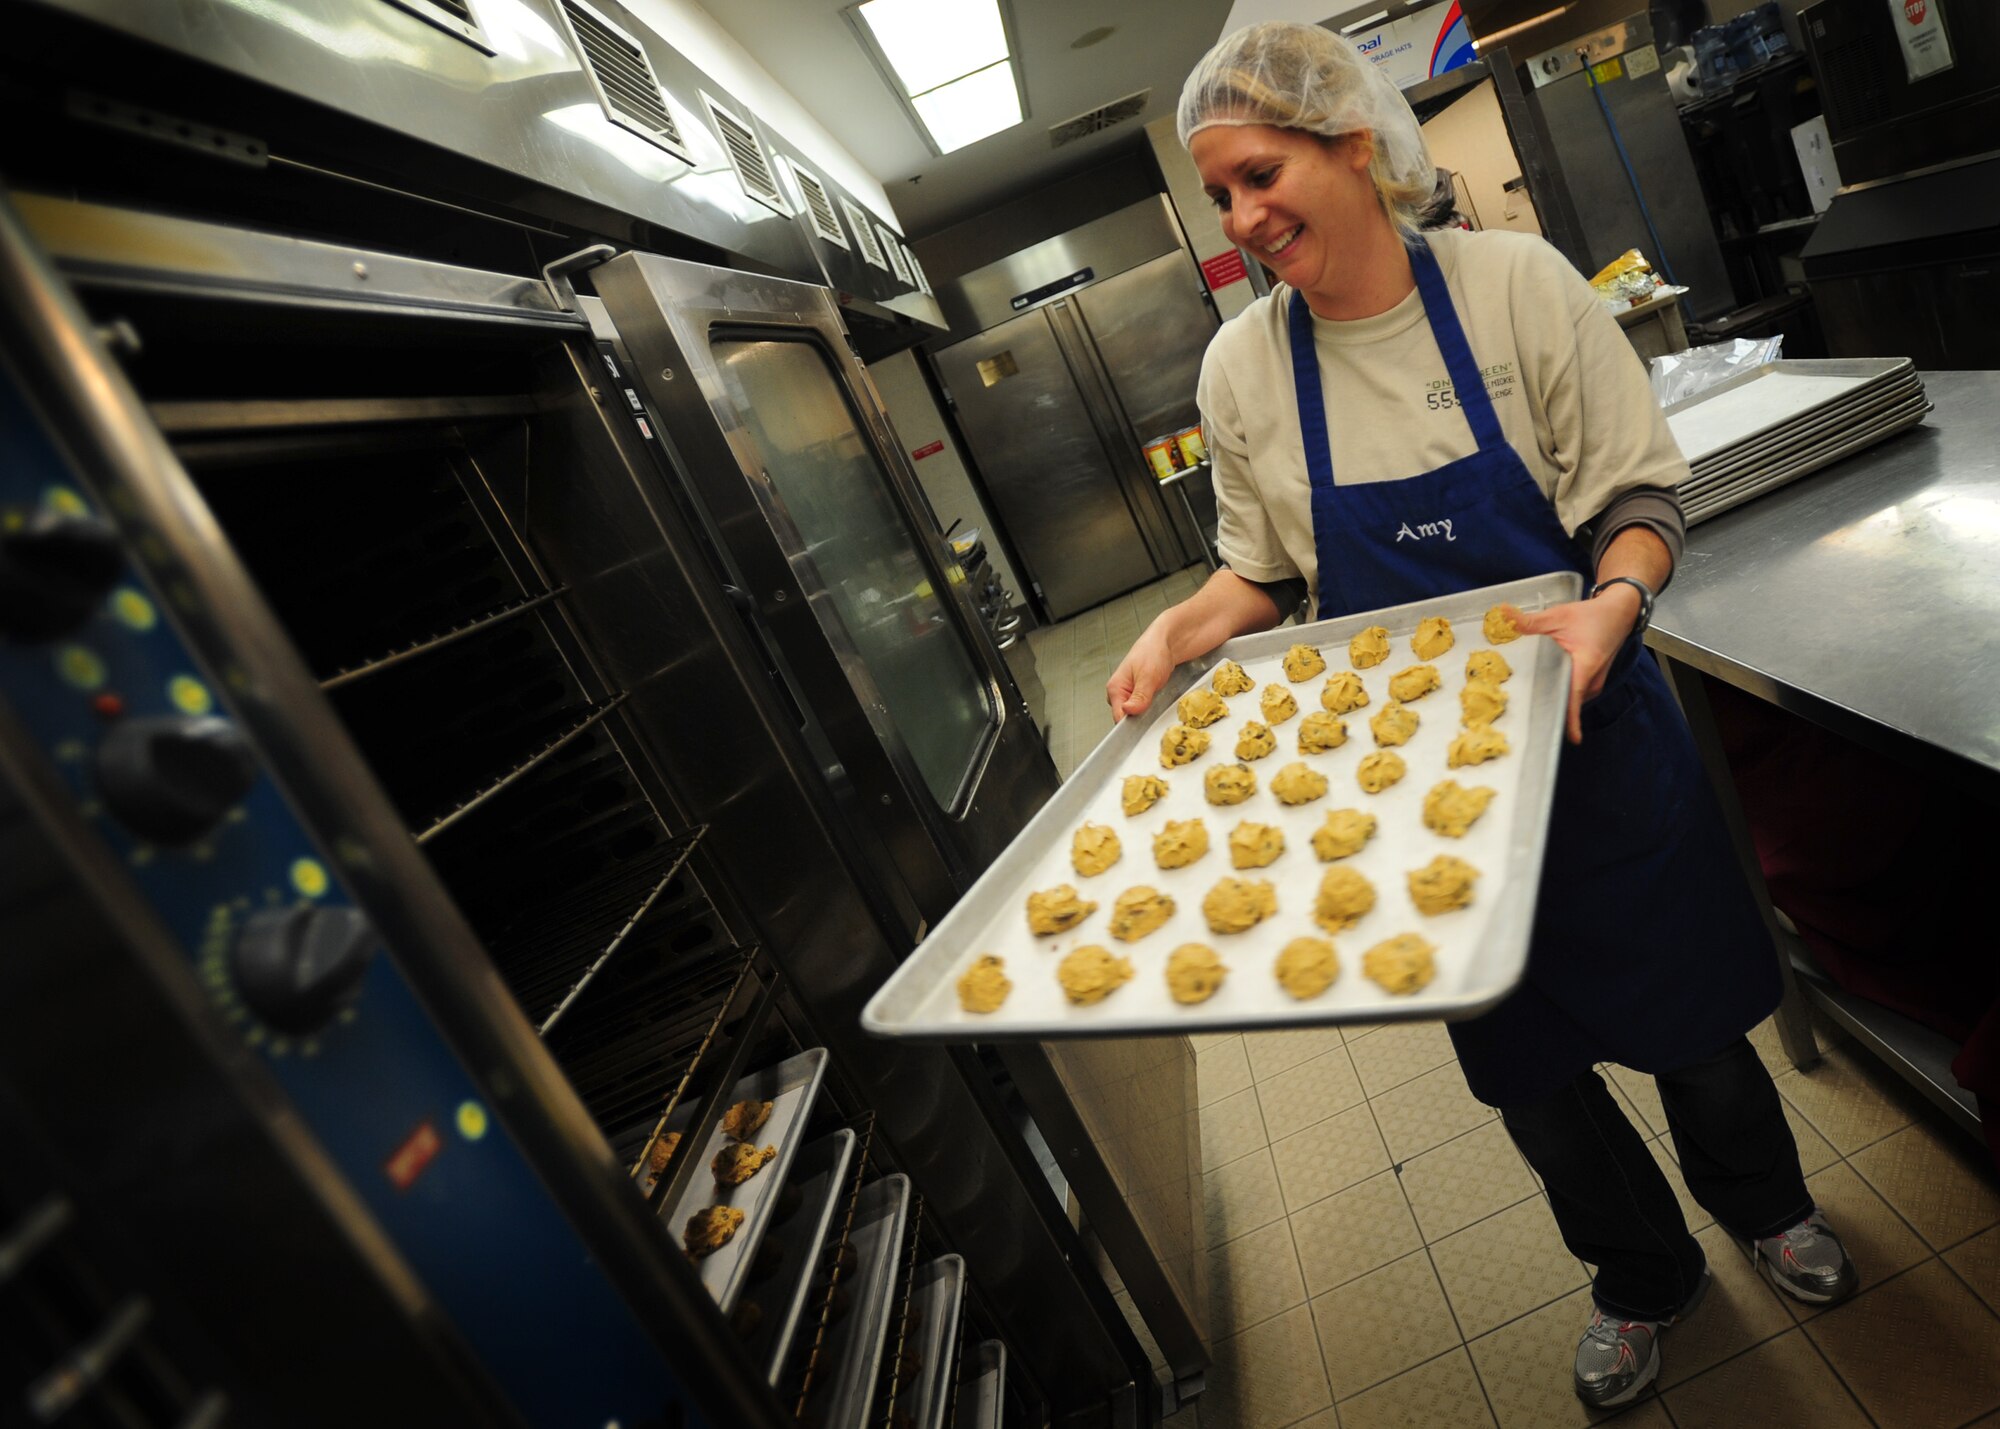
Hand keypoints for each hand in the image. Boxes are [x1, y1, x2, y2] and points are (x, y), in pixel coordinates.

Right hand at [1107, 624, 1176, 721]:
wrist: (1167, 642)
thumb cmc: (1154, 652)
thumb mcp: (1148, 676)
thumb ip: (1139, 697)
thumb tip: (1128, 712)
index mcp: (1115, 688)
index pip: (1118, 717)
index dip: (1131, 724)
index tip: (1143, 725)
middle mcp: (1119, 692)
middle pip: (1127, 718)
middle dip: (1141, 718)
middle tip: (1154, 705)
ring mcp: (1128, 694)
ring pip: (1135, 714)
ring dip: (1147, 712)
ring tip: (1156, 697)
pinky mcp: (1138, 694)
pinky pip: (1142, 709)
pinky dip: (1151, 707)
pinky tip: (1157, 697)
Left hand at [1504, 591, 1640, 743]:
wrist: (1620, 612)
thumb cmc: (1593, 616)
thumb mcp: (1559, 616)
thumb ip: (1529, 621)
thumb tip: (1502, 614)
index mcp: (1585, 668)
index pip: (1572, 700)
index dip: (1568, 721)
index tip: (1563, 739)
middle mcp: (1592, 682)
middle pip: (1566, 703)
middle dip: (1546, 708)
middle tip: (1522, 714)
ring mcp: (1593, 685)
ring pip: (1569, 699)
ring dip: (1552, 699)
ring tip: (1528, 701)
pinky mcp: (1591, 683)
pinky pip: (1573, 694)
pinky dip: (1559, 692)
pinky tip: (1543, 688)